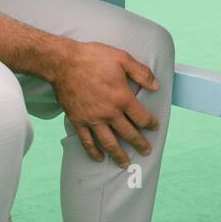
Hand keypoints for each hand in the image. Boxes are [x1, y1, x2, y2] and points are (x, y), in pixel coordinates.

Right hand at [51, 40, 161, 166]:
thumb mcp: (122, 58)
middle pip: (128, 134)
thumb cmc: (93, 58)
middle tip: (146, 151)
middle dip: (139, 144)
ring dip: (119, 155)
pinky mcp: (78, 121)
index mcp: (122, 97)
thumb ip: (141, 73)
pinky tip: (99, 158)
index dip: (150, 124)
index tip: (155, 127)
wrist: (64, 62)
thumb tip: (156, 85)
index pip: (141, 117)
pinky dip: (94, 152)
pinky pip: (87, 141)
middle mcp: (109, 112)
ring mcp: (93, 119)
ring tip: (125, 163)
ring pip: (109, 143)